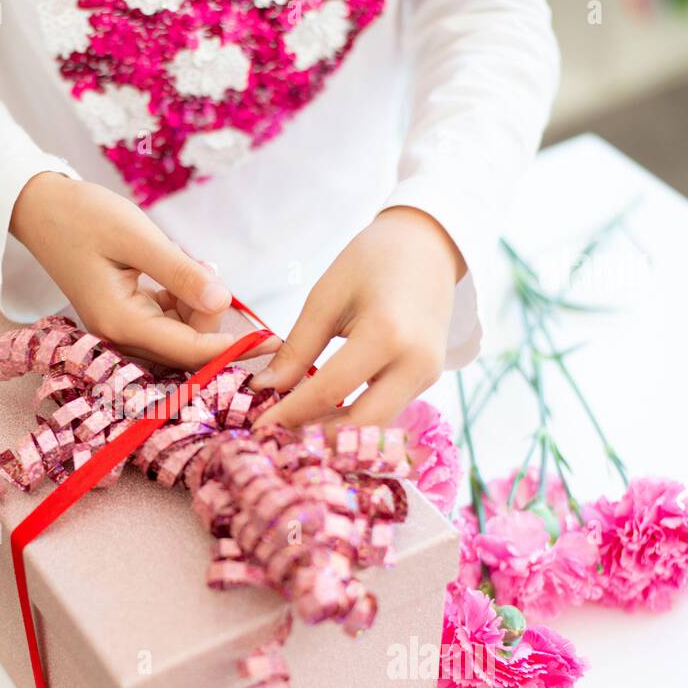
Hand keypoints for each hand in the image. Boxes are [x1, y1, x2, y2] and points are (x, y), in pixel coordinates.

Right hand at [10, 172, 275, 368]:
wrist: (40, 209)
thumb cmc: (83, 216)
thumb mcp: (137, 237)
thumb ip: (180, 272)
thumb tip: (223, 302)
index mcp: (121, 323)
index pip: (189, 350)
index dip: (234, 348)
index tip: (274, 341)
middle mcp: (119, 337)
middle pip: (187, 348)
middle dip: (209, 315)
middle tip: (203, 265)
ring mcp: (120, 331)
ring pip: (180, 337)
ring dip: (196, 306)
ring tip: (189, 262)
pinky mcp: (124, 319)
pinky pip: (168, 324)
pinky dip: (182, 302)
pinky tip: (179, 271)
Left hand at [252, 206, 464, 430]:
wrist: (429, 246)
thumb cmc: (371, 261)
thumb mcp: (326, 298)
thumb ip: (297, 349)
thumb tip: (264, 389)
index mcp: (387, 333)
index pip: (330, 391)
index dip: (291, 414)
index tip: (258, 428)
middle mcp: (415, 362)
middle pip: (361, 424)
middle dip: (315, 438)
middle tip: (275, 441)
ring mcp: (427, 375)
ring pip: (375, 426)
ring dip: (334, 435)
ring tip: (291, 433)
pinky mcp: (427, 381)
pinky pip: (385, 413)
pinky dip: (352, 422)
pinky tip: (320, 419)